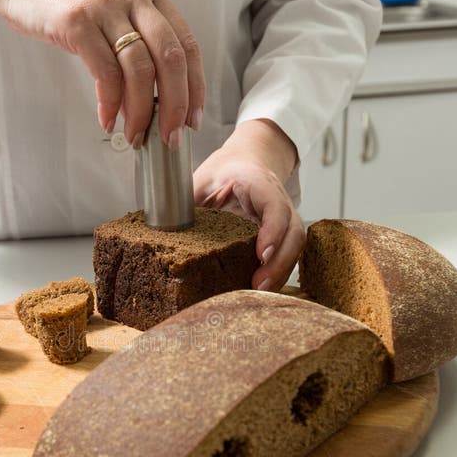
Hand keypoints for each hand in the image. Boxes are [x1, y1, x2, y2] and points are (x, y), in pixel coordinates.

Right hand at [0, 0, 204, 147]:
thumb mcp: (110, 5)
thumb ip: (137, 36)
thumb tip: (158, 96)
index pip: (187, 44)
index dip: (195, 87)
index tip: (192, 119)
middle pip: (171, 59)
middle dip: (175, 106)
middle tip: (169, 137)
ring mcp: (105, 5)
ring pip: (140, 70)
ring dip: (140, 112)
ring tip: (134, 135)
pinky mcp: (77, 21)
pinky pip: (105, 73)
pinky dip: (110, 103)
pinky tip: (107, 118)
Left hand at [194, 119, 304, 290]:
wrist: (240, 165)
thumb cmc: (220, 174)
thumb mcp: (200, 181)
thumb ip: (187, 200)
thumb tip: (162, 222)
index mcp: (257, 182)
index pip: (274, 205)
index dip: (272, 230)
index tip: (260, 254)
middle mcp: (277, 199)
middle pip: (292, 231)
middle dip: (278, 261)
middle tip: (258, 284)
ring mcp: (284, 217)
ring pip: (294, 245)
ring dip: (280, 271)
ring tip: (259, 291)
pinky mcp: (282, 233)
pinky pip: (288, 253)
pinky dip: (278, 272)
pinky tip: (263, 287)